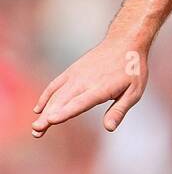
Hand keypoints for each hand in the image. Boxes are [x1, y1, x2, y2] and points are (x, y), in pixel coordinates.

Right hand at [32, 38, 149, 136]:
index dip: (65, 112)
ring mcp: (75, 75)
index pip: (80, 102)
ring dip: (45, 111)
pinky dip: (46, 97)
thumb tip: (109, 128)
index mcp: (101, 87)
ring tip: (36, 128)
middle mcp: (84, 81)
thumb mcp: (133, 92)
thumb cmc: (132, 69)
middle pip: (63, 101)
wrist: (124, 41)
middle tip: (36, 131)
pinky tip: (39, 109)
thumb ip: (119, 110)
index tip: (51, 120)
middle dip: (49, 116)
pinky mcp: (71, 71)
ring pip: (56, 95)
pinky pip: (55, 85)